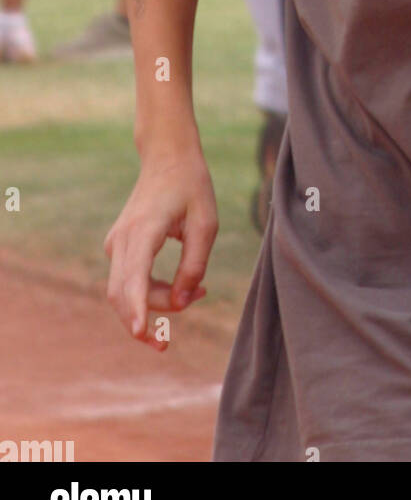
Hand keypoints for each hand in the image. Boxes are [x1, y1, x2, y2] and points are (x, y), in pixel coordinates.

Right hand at [104, 150, 217, 349]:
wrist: (168, 158)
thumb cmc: (192, 187)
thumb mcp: (206, 224)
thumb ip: (194, 265)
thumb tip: (181, 302)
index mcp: (144, 229)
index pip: (134, 276)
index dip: (137, 308)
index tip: (140, 333)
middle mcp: (122, 238)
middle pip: (123, 294)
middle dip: (144, 320)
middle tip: (169, 341)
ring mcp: (116, 243)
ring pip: (123, 291)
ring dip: (151, 306)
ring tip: (194, 295)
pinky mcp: (119, 246)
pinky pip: (127, 281)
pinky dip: (147, 293)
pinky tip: (177, 289)